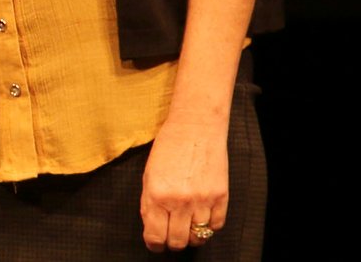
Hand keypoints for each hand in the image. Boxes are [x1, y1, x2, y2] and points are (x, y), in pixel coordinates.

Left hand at [140, 109, 229, 250]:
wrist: (195, 127)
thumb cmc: (168, 147)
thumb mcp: (149, 174)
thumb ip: (149, 202)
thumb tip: (153, 228)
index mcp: (156, 194)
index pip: (155, 235)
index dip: (154, 244)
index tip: (155, 244)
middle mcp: (179, 201)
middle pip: (177, 241)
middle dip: (172, 242)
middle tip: (170, 236)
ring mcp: (202, 200)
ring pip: (198, 237)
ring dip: (191, 235)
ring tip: (186, 226)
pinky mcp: (221, 197)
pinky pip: (216, 226)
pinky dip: (209, 226)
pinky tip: (202, 215)